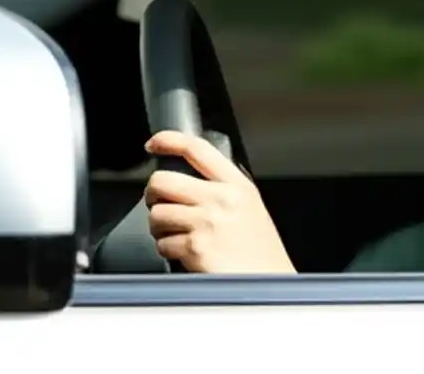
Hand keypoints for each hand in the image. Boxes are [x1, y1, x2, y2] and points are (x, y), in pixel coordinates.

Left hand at [144, 130, 295, 273]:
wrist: (268, 283)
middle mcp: (222, 199)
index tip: (154, 143)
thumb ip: (223, 190)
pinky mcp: (194, 246)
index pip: (198, 149)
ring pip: (156, 213)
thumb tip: (185, 182)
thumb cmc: (261, 252)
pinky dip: (168, 250)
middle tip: (161, 204)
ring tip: (179, 235)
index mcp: (237, 185)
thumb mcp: (251, 208)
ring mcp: (206, 222)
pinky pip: (162, 243)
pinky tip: (187, 254)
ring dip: (160, 227)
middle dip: (154, 194)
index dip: (169, 140)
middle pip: (163, 180)